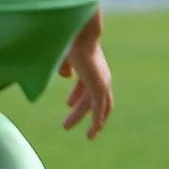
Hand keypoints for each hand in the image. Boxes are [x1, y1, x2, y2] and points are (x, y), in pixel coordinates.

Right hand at [57, 25, 112, 139]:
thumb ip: (65, 65)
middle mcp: (100, 76)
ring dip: (86, 120)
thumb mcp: (65, 55)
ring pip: (96, 108)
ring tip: (68, 129)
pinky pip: (99, 111)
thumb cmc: (71, 40)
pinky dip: (97, 122)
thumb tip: (67, 75)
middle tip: (66, 124)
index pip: (86, 85)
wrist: (81, 35)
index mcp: (92, 67)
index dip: (77, 95)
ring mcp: (102, 83)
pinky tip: (92, 133)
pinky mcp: (101, 89)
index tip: (68, 104)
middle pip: (93, 99)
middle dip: (80, 111)